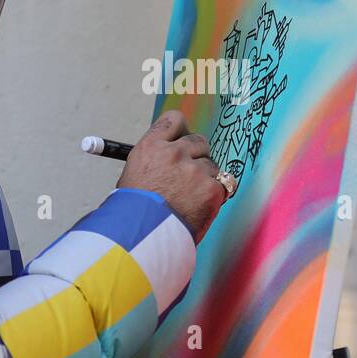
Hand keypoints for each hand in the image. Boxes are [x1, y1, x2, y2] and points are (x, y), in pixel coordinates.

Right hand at [117, 110, 226, 241]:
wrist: (142, 237)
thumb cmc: (135, 212)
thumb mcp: (134, 175)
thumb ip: (156, 159)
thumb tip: (172, 152)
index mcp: (151, 147)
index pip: (174, 120)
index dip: (181, 131)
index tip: (183, 140)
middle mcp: (173, 153)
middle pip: (199, 141)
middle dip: (197, 157)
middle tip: (188, 177)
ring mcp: (194, 170)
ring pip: (211, 165)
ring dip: (205, 179)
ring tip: (189, 199)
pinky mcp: (211, 188)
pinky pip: (222, 184)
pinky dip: (214, 196)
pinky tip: (199, 207)